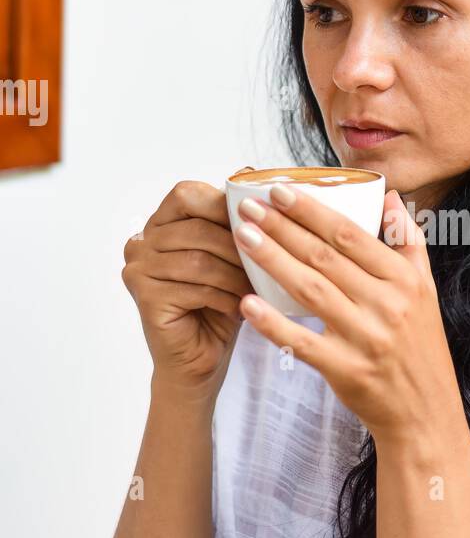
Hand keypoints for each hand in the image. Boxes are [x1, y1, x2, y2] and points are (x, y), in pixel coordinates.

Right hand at [122, 181, 255, 398]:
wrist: (199, 358)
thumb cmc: (218, 304)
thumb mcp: (231, 257)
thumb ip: (233, 222)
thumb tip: (251, 179)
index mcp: (160, 223)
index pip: (186, 194)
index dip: (222, 205)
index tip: (256, 222)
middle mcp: (141, 242)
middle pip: (195, 228)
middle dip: (237, 246)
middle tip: (264, 263)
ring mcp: (138, 269)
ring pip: (198, 259)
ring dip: (234, 274)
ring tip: (253, 288)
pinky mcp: (144, 296)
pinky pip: (194, 287)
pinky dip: (224, 297)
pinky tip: (237, 306)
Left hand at [231, 185, 461, 439]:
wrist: (425, 414)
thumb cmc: (420, 348)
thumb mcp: (425, 290)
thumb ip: (407, 241)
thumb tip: (387, 197)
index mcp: (404, 280)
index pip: (351, 234)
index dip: (312, 210)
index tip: (281, 191)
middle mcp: (387, 305)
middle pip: (325, 256)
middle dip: (282, 227)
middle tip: (248, 206)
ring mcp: (366, 338)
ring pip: (310, 289)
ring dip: (273, 260)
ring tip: (243, 237)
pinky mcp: (346, 370)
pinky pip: (303, 342)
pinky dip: (273, 323)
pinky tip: (247, 303)